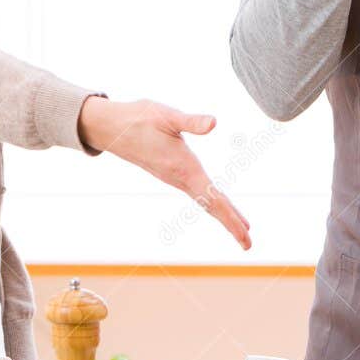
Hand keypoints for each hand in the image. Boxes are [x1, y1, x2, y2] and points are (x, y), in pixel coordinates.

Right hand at [76, 96, 250, 249]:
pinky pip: (197, 193)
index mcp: (184, 168)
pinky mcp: (171, 173)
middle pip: (210, 206)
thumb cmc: (139, 118)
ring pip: (204, 201)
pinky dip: (212, 202)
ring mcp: (175, 178)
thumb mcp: (167, 115)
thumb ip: (191, 122)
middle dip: (231, 224)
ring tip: (242, 227)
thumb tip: (214, 123)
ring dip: (223, 214)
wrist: (111, 128)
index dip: (231, 217)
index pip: (212, 198)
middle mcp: (180, 178)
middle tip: (248, 244)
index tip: (245, 235)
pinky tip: (217, 202)